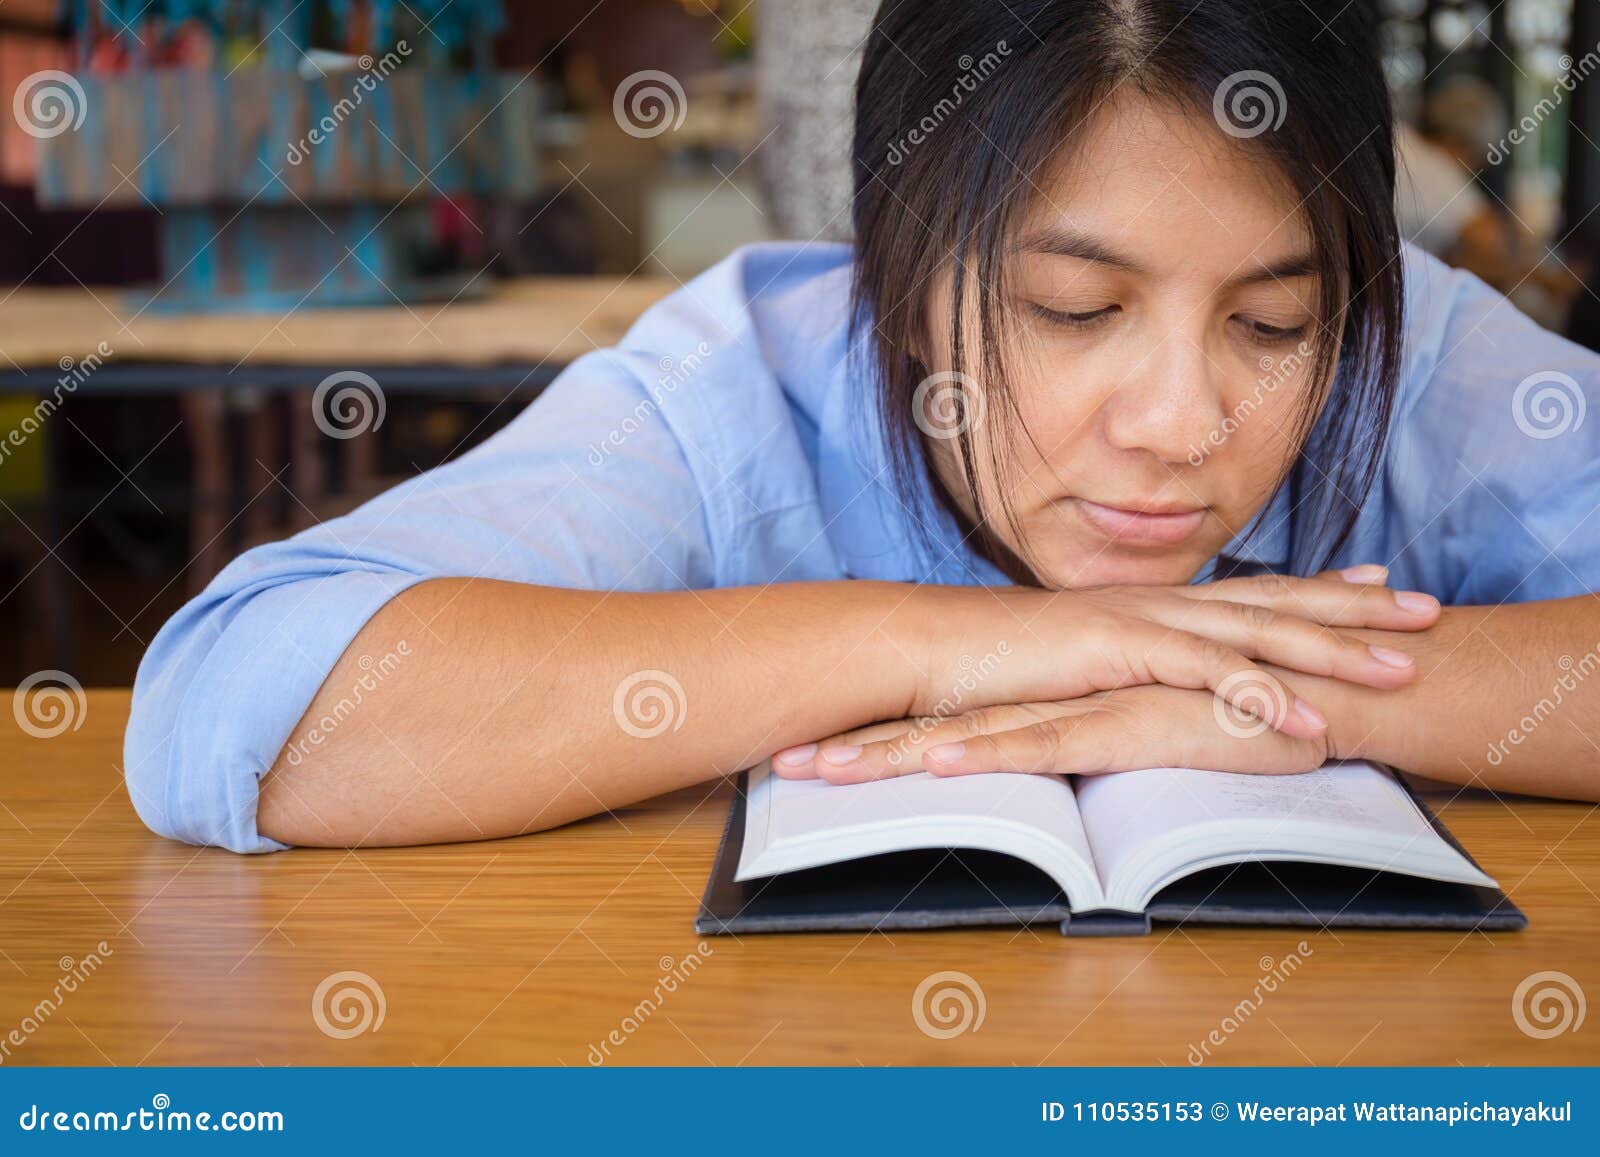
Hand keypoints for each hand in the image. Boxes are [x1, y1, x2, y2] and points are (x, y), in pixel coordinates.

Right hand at [779, 565, 1438, 772]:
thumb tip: (1135, 685)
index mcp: (1144, 604)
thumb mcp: (1065, 664)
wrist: (919, 646)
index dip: (1314, 587)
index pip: (1246, 589)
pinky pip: (1205, 676)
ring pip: (1256, 631)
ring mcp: (1137, 619)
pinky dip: (1264, 697)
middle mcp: (1152, 601)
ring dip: (1335, 650)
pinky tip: (1314, 722)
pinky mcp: (1115, 650)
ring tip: (1404, 669)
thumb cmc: (982, 662)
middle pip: (1271, 598)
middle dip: (1355, 607)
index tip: (1376, 584)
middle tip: (1428, 608)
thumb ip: (1109, 667)